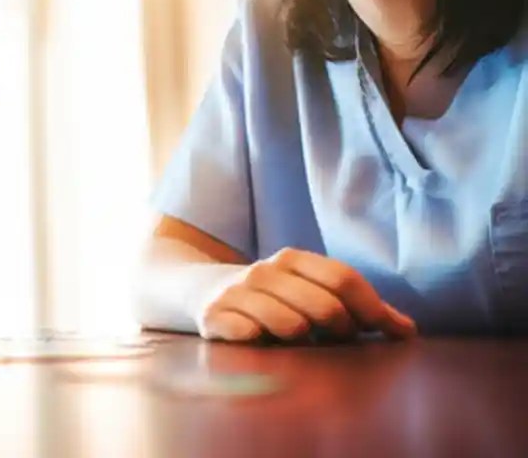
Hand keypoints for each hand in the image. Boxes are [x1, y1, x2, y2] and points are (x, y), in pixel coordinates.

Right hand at [197, 249, 416, 341]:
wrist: (196, 289)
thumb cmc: (269, 298)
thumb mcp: (307, 290)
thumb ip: (355, 306)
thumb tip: (407, 330)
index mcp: (292, 259)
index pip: (343, 279)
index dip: (373, 309)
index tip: (393, 333)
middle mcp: (264, 271)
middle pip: (325, 307)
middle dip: (342, 331)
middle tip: (337, 340)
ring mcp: (237, 293)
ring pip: (292, 327)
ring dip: (303, 343)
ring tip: (295, 341)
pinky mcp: (214, 316)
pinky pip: (251, 336)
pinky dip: (263, 344)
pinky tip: (262, 343)